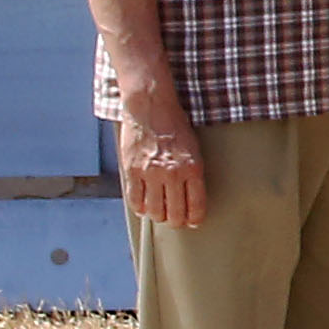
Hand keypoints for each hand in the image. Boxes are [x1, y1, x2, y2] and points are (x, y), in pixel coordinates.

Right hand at [118, 79, 209, 231]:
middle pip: (175, 214)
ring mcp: (151, 173)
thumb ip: (191, 173)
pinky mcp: (132, 171)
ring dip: (158, 216)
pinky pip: (135, 201)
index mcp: (193, 167)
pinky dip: (140, 208)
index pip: (196, 205)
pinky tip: (144, 205)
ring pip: (155, 212)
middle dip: (176, 221)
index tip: (192, 222)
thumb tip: (189, 198)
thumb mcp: (193, 148)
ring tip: (159, 212)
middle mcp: (173, 173)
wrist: (151, 107)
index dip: (194, 219)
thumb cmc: (174, 125)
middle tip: (175, 219)